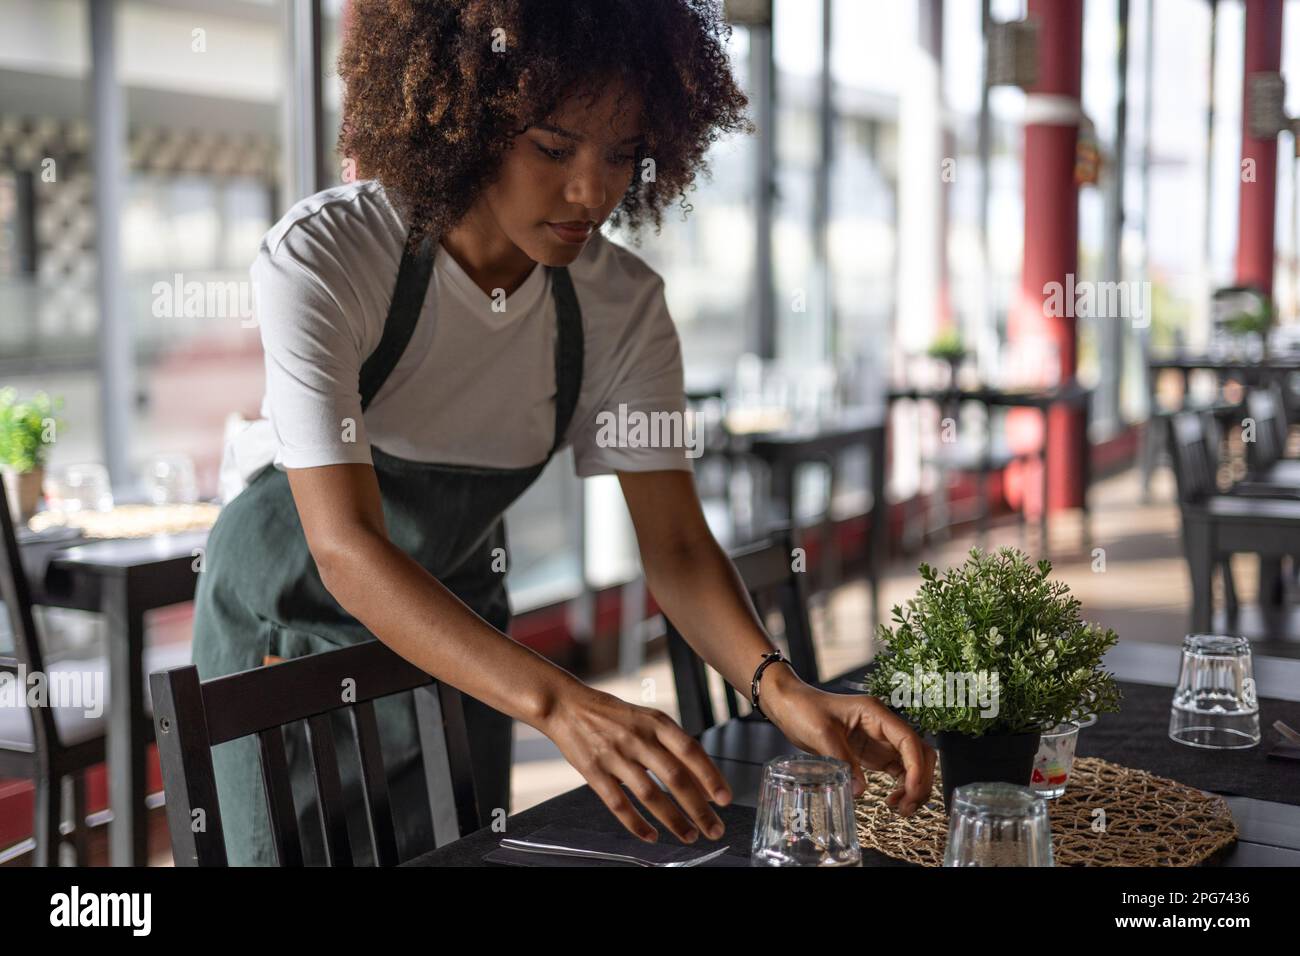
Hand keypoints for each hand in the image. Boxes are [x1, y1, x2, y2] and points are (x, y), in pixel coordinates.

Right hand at [539, 683, 733, 843]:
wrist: (567, 706)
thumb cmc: (613, 715)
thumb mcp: (647, 720)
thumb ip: (673, 746)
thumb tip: (704, 780)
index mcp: (655, 722)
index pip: (691, 750)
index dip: (710, 776)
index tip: (726, 799)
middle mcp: (638, 738)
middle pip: (675, 777)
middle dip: (698, 808)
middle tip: (714, 829)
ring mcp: (615, 755)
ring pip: (650, 795)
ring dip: (673, 820)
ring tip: (689, 836)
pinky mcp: (594, 772)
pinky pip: (619, 803)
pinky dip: (637, 823)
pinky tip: (651, 836)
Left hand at [759, 664, 936, 814]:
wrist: (788, 705)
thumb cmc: (804, 709)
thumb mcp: (822, 733)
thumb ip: (842, 761)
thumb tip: (861, 791)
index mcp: (875, 713)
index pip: (908, 740)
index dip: (915, 767)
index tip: (910, 790)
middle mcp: (883, 726)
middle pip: (919, 753)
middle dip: (920, 780)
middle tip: (907, 806)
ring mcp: (880, 740)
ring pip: (912, 764)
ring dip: (913, 786)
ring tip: (901, 809)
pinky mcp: (872, 753)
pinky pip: (897, 771)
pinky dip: (901, 787)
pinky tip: (891, 801)